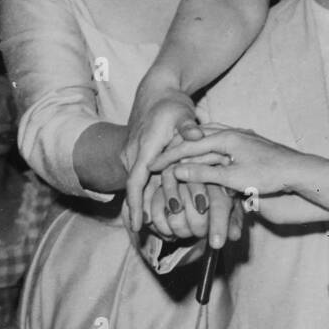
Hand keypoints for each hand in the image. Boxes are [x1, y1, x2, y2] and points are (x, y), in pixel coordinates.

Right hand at [122, 87, 206, 233]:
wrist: (156, 92)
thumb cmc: (172, 105)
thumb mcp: (181, 114)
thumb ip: (188, 128)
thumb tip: (195, 135)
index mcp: (144, 147)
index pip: (136, 181)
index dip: (137, 205)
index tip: (138, 226)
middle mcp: (133, 153)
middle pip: (134, 189)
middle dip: (139, 212)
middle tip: (147, 236)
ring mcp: (132, 155)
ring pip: (136, 186)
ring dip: (141, 206)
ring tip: (151, 230)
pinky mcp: (136, 156)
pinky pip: (138, 179)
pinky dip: (143, 195)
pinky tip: (150, 211)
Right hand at [142, 171, 243, 245]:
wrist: (193, 186)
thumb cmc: (215, 199)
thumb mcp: (228, 208)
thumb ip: (232, 221)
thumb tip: (234, 235)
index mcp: (216, 179)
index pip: (218, 204)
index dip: (219, 225)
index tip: (217, 244)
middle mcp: (194, 177)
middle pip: (196, 214)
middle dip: (199, 230)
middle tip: (201, 233)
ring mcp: (173, 182)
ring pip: (176, 216)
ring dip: (182, 231)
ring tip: (186, 232)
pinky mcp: (155, 189)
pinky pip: (156, 215)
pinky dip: (164, 230)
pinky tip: (170, 233)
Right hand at [155, 126, 303, 196]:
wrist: (300, 173)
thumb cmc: (270, 176)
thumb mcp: (234, 178)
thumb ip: (205, 174)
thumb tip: (177, 172)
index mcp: (226, 138)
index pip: (189, 146)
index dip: (168, 158)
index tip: (149, 167)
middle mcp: (232, 134)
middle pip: (195, 140)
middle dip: (174, 150)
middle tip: (155, 160)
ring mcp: (240, 138)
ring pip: (207, 139)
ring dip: (189, 147)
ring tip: (173, 155)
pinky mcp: (247, 146)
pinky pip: (219, 144)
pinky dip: (205, 150)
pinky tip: (201, 156)